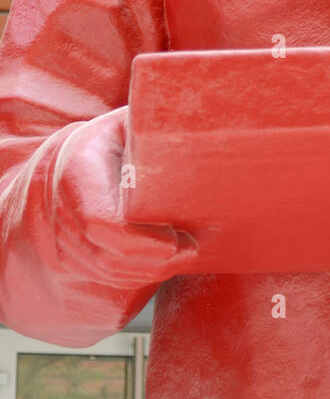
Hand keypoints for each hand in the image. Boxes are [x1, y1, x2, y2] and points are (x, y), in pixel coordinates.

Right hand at [52, 107, 198, 288]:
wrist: (71, 155)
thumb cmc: (115, 136)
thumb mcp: (134, 122)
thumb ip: (157, 129)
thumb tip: (199, 133)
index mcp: (77, 169)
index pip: (99, 220)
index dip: (138, 240)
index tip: (175, 240)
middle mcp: (61, 206)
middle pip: (106, 253)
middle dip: (153, 260)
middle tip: (191, 249)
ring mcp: (60, 234)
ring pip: (106, 270)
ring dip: (149, 270)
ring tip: (183, 254)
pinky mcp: (68, 254)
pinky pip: (103, 276)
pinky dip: (136, 274)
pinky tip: (161, 262)